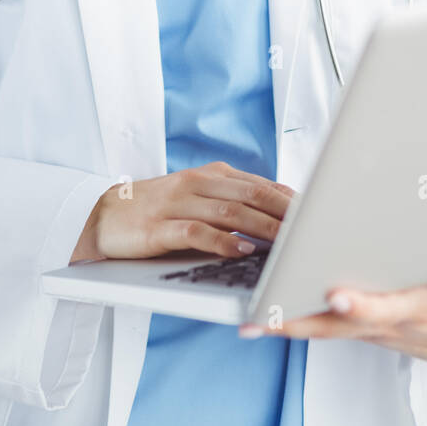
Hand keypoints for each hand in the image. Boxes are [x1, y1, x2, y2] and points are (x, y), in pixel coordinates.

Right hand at [70, 161, 293, 262]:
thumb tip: (282, 214)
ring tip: (288, 241)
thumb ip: (235, 203)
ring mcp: (178, 204)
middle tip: (315, 226)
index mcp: (212, 175)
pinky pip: (195, 232)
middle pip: (252, 194)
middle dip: (286, 211)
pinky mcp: (159, 227)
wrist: (103, 215)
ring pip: (229, 212)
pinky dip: (221, 240)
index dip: (293, 199)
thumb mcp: (199, 199)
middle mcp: (198, 184)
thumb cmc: (159, 211)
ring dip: (262, 226)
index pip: (261, 185)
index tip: (322, 212)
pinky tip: (241, 250)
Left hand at [239, 246, 426, 365]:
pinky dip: (299, 322)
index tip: (337, 295)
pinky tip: (268, 315)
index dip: (361, 305)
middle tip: (266, 315)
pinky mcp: (368, 327)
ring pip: (328, 330)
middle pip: (341, 326)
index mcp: (420, 310)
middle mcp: (391, 324)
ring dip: (290, 324)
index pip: (384, 309)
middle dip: (303, 319)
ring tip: (251, 318)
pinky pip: (329, 328)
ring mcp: (376, 330)